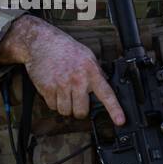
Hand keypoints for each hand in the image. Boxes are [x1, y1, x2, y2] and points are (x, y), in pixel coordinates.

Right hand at [0, 16, 124, 123]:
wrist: (42, 42)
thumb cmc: (66, 49)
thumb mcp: (87, 57)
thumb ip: (96, 73)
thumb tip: (104, 86)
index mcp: (91, 72)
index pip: (106, 94)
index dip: (114, 109)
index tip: (120, 121)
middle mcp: (77, 80)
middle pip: (81, 111)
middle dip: (79, 110)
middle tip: (76, 100)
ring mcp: (61, 85)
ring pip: (65, 111)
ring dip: (65, 106)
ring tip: (64, 93)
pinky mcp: (47, 89)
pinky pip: (52, 106)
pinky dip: (53, 102)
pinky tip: (54, 90)